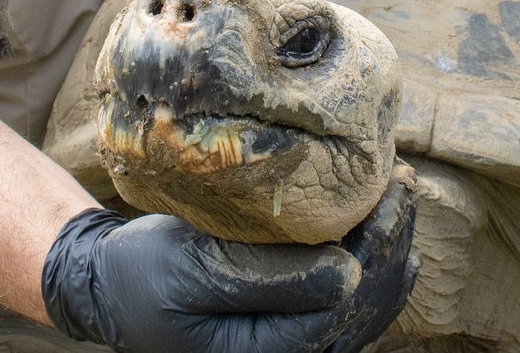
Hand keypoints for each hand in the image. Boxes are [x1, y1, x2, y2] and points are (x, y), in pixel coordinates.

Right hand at [42, 169, 417, 352]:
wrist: (115, 287)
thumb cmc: (143, 273)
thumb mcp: (189, 268)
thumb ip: (262, 278)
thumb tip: (348, 273)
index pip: (339, 305)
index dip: (372, 249)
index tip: (387, 195)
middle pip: (363, 306)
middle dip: (390, 242)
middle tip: (405, 183)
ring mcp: (296, 342)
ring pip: (367, 305)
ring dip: (390, 248)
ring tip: (402, 194)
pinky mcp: (296, 322)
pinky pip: (354, 303)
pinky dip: (377, 263)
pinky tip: (391, 229)